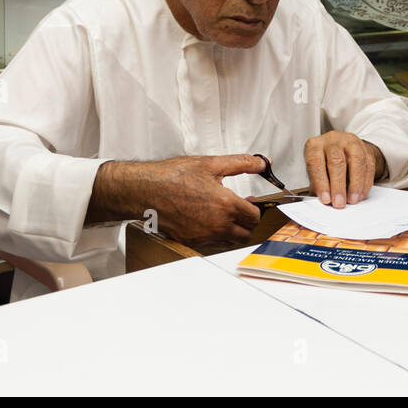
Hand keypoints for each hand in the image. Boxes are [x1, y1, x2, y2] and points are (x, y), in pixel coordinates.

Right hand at [90, 155, 264, 247]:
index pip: (254, 217)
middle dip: (245, 221)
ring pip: (228, 240)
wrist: (144, 190)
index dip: (254, 208)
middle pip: (245, 233)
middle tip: (239, 208)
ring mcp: (203, 237)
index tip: (249, 202)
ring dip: (230, 229)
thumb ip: (242, 163)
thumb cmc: (173, 176)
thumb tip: (262, 163)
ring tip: (221, 212)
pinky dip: (213, 234)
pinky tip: (206, 218)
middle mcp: (217, 225)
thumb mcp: (212, 163)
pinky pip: (211, 244)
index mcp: (226, 206)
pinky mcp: (190, 242)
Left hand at [304, 132, 386, 208]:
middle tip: (339, 203)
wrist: (343, 149)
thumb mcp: (315, 173)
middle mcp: (332, 140)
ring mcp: (350, 142)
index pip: (316, 162)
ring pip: (356, 161)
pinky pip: (368, 165)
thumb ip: (318, 187)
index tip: (325, 199)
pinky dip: (365, 183)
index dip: (320, 182)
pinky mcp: (365, 148)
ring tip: (352, 200)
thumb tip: (324, 202)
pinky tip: (360, 194)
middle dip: (338, 186)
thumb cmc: (325, 163)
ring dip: (355, 184)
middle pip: (336, 161)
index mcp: (315, 146)